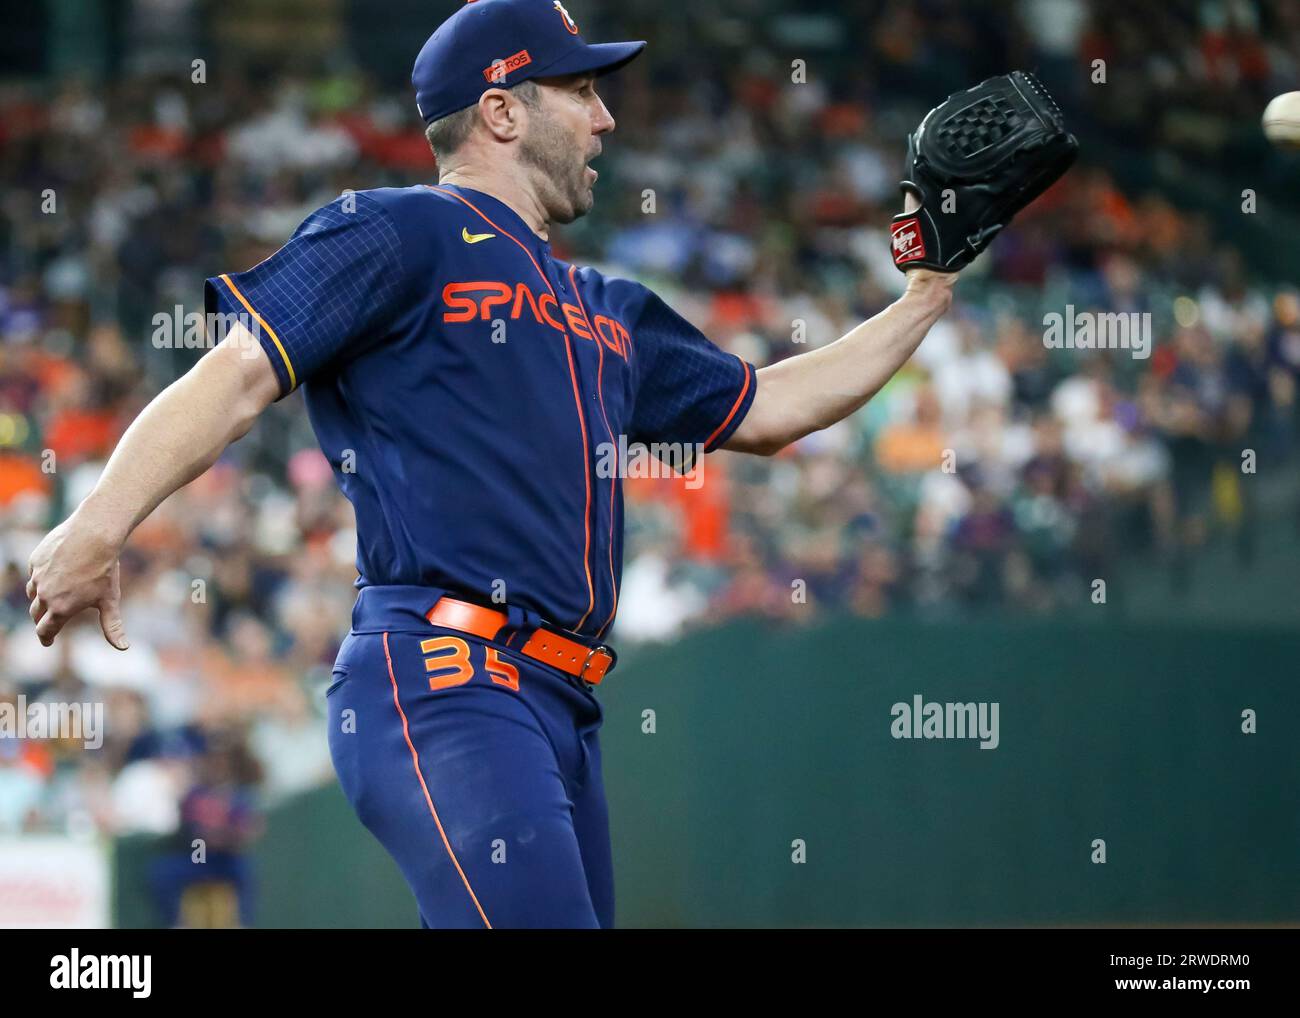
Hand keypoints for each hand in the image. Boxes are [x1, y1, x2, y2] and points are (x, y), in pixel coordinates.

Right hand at [27, 512, 128, 649]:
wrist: (93, 536)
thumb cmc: (105, 570)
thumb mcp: (110, 600)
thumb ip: (113, 626)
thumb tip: (123, 648)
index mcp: (61, 609)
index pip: (45, 630)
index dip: (45, 638)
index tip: (47, 641)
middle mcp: (45, 595)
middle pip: (36, 614)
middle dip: (42, 621)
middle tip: (47, 623)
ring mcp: (38, 577)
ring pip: (33, 593)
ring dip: (39, 599)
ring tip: (49, 599)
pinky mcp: (36, 560)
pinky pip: (35, 573)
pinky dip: (41, 577)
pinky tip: (52, 574)